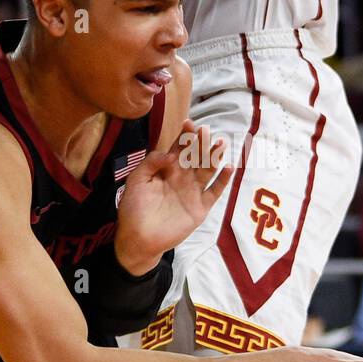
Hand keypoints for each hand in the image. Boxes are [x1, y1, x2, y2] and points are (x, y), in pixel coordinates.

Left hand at [114, 121, 231, 273]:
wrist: (139, 238)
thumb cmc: (134, 209)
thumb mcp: (136, 181)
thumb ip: (150, 163)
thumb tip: (171, 154)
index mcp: (167, 169)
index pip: (179, 148)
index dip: (185, 135)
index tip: (189, 123)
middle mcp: (183, 177)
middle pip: (196, 156)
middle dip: (201, 143)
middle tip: (205, 131)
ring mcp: (193, 192)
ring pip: (207, 170)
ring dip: (214, 156)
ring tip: (220, 143)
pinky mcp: (200, 208)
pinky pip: (215, 192)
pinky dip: (223, 180)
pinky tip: (228, 167)